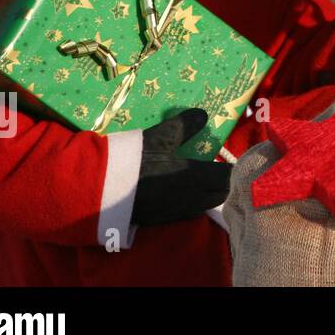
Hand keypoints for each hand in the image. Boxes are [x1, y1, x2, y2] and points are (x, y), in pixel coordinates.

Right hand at [130, 108, 232, 225]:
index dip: (233, 169)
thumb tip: (204, 114)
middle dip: (224, 183)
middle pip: (220, 194)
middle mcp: (191, 197)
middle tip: (219, 171)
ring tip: (204, 182)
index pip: (227, 176)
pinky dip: (194, 204)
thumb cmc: (134, 160)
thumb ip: (184, 126)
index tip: (231, 162)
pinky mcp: (163, 220)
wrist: (102, 190)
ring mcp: (177, 212)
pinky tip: (184, 193)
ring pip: (205, 206)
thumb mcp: (159, 137)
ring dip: (209, 195)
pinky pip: (189, 213)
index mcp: (195, 176)